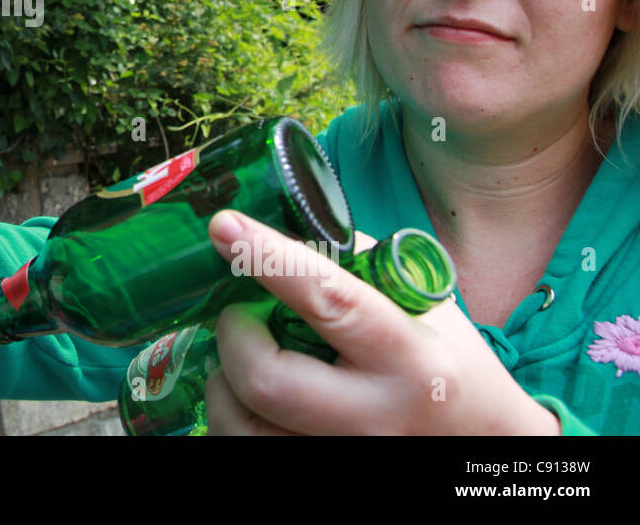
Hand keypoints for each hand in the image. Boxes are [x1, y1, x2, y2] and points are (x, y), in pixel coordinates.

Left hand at [200, 210, 562, 434]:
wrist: (481, 443)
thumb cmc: (442, 362)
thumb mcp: (420, 305)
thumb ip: (352, 263)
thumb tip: (275, 229)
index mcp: (410, 359)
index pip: (330, 301)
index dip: (270, 260)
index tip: (226, 227)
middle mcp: (376, 419)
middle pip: (269, 382)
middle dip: (235, 337)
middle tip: (241, 316)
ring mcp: (345, 457)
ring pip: (241, 426)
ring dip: (225, 380)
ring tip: (247, 357)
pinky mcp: (315, 478)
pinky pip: (239, 448)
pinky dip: (231, 415)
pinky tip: (250, 397)